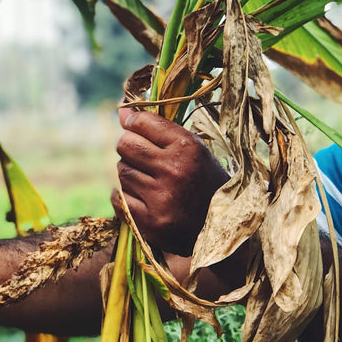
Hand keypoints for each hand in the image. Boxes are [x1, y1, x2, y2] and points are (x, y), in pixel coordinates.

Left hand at [113, 108, 227, 257]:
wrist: (222, 229)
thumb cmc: (206, 184)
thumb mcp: (195, 151)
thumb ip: (160, 130)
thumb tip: (121, 112)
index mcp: (188, 148)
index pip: (143, 123)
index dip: (132, 121)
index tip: (130, 123)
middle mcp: (174, 170)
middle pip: (126, 145)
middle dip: (129, 147)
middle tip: (141, 155)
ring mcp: (161, 197)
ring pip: (122, 171)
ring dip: (130, 173)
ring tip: (150, 180)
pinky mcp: (150, 221)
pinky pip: (119, 198)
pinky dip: (126, 196)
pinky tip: (142, 198)